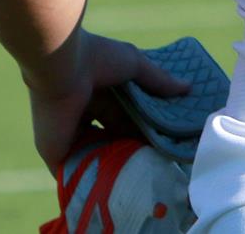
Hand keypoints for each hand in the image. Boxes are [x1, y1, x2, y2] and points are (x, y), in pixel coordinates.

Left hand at [24, 30, 188, 170]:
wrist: (61, 68)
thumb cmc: (97, 58)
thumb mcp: (135, 65)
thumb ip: (158, 80)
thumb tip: (187, 88)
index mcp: (98, 94)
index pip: (124, 116)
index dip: (143, 126)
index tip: (165, 137)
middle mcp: (83, 115)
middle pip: (112, 137)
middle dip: (132, 147)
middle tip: (159, 159)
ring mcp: (69, 136)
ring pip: (97, 155)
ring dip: (116, 164)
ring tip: (143, 175)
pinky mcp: (56, 153)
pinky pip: (76, 171)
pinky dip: (92, 178)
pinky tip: (116, 186)